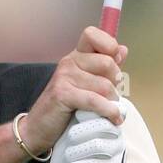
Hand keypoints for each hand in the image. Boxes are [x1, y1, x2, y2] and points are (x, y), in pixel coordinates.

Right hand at [20, 27, 127, 155]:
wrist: (38, 128)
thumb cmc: (65, 108)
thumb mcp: (87, 84)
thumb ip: (105, 68)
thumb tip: (123, 49)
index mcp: (76, 56)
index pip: (92, 34)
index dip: (109, 46)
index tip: (114, 64)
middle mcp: (69, 62)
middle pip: (107, 62)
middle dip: (115, 82)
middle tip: (110, 95)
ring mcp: (64, 77)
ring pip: (105, 85)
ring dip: (112, 102)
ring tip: (108, 110)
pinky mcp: (62, 94)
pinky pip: (95, 100)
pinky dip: (109, 112)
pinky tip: (113, 119)